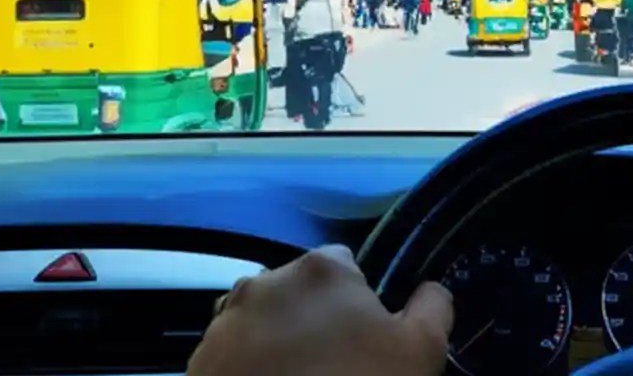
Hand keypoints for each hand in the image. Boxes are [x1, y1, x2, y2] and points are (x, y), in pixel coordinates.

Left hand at [187, 245, 453, 375]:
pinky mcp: (198, 363)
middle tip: (336, 368)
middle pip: (301, 294)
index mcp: (321, 268)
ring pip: (264, 324)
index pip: (348, 267)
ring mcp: (224, 323)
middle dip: (316, 322)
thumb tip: (430, 290)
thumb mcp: (421, 351)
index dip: (362, 304)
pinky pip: (234, 357)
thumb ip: (433, 306)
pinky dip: (248, 371)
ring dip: (279, 344)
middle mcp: (265, 281)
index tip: (367, 343)